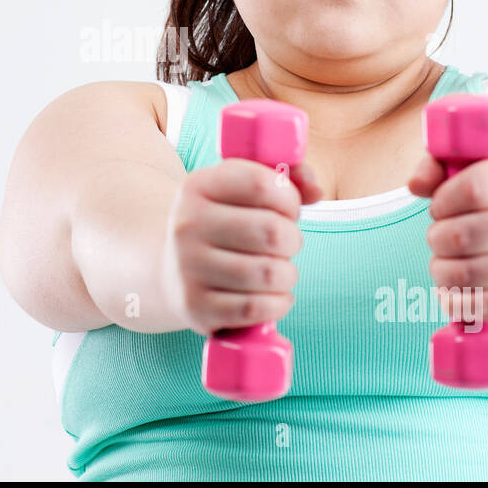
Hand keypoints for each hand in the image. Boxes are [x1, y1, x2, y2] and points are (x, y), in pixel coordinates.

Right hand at [159, 158, 322, 336]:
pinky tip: (273, 297)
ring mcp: (187, 268)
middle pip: (272, 231)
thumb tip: (316, 190)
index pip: (262, 185)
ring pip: (269, 273)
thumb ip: (288, 178)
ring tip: (279, 271)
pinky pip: (256, 309)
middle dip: (293, 240)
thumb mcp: (243, 192)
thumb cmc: (224, 225)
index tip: (286, 209)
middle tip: (285, 244)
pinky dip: (278, 304)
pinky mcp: (196, 307)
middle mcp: (187, 225)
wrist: (170, 270)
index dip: (289, 199)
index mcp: (198, 186)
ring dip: (288, 275)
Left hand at [407, 154, 487, 325]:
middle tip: (439, 238)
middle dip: (437, 239)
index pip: (474, 188)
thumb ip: (437, 168)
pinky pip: (481, 305)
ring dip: (441, 271)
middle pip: (464, 235)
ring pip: (467, 273)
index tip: (439, 208)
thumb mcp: (470, 175)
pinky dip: (455, 301)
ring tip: (444, 263)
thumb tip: (416, 185)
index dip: (443, 201)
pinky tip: (453, 290)